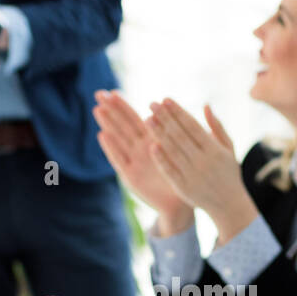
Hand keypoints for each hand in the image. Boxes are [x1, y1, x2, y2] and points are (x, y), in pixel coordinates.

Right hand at [93, 90, 191, 233]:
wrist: (181, 204)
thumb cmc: (186, 176)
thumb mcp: (188, 149)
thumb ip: (187, 128)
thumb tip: (199, 105)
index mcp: (152, 140)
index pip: (134, 119)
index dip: (123, 106)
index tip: (113, 91)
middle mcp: (140, 150)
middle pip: (123, 126)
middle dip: (111, 110)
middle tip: (98, 94)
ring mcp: (134, 162)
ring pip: (119, 139)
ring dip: (108, 124)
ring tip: (98, 109)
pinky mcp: (131, 177)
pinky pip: (120, 160)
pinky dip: (112, 148)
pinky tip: (103, 135)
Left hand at [145, 99, 257, 244]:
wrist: (228, 205)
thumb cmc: (228, 173)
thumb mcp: (228, 149)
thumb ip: (217, 127)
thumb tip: (205, 105)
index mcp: (214, 149)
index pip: (192, 126)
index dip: (178, 112)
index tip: (165, 99)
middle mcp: (203, 161)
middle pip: (180, 135)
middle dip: (165, 118)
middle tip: (151, 103)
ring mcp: (192, 175)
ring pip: (173, 151)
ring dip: (159, 134)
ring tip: (147, 119)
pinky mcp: (183, 187)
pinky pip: (170, 170)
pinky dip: (161, 158)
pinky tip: (151, 145)